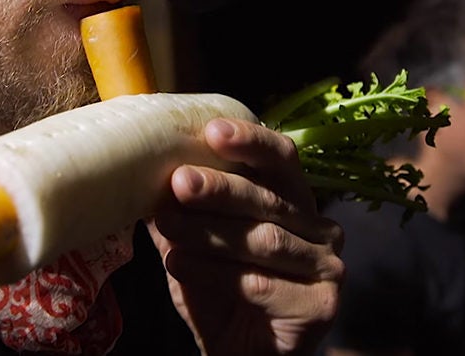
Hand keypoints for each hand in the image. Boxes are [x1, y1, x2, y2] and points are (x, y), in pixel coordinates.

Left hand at [148, 117, 343, 355]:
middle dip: (219, 188)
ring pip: (262, 240)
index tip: (212, 130)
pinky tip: (177, 265)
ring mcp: (327, 266)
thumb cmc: (221, 290)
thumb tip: (138, 171)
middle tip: (179, 182)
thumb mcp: (195, 242)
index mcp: (293, 200)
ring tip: (167, 226)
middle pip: (267, 199)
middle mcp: (319, 227)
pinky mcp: (321, 305)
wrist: (241, 354)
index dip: (250, 140)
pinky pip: (260, 284)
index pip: (281, 158)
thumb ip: (180, 209)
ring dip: (209, 232)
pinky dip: (213, 272)